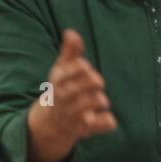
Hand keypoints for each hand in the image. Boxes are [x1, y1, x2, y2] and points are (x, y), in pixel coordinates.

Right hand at [27, 30, 115, 161]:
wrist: (53, 122)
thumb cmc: (63, 88)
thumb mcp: (63, 69)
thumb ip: (70, 51)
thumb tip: (71, 32)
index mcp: (56, 84)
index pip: (64, 75)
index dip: (78, 68)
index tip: (86, 66)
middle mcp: (61, 101)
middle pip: (74, 91)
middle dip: (89, 83)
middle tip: (98, 81)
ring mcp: (72, 116)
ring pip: (87, 107)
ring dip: (97, 101)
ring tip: (100, 100)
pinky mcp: (84, 129)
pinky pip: (98, 125)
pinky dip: (105, 122)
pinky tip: (107, 118)